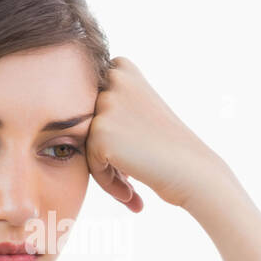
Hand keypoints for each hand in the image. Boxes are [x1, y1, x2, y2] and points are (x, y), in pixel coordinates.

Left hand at [85, 56, 212, 210]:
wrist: (194, 171)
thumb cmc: (171, 148)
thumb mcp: (141, 110)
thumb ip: (111, 105)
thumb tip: (66, 116)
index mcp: (122, 68)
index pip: (92, 106)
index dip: (110, 133)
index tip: (134, 151)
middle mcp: (113, 79)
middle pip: (87, 124)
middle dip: (105, 152)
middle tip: (131, 176)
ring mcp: (105, 104)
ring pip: (86, 144)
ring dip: (106, 169)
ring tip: (131, 187)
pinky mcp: (99, 131)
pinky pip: (90, 163)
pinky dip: (107, 182)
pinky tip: (131, 192)